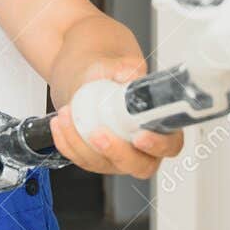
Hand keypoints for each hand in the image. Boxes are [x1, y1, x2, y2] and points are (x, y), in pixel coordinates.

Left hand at [49, 57, 184, 179]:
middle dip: (117, 153)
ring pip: (103, 164)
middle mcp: (142, 148)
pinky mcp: (94, 158)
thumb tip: (127, 76)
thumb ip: (127, 69)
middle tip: (99, 134)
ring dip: (81, 143)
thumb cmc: (112, 73)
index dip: (159, 145)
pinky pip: (81, 159)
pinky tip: (60, 123)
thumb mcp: (121, 64)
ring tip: (68, 114)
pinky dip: (67, 143)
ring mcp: (117, 157)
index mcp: (160, 126)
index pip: (170, 145)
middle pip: (139, 166)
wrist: (91, 75)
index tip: (140, 136)